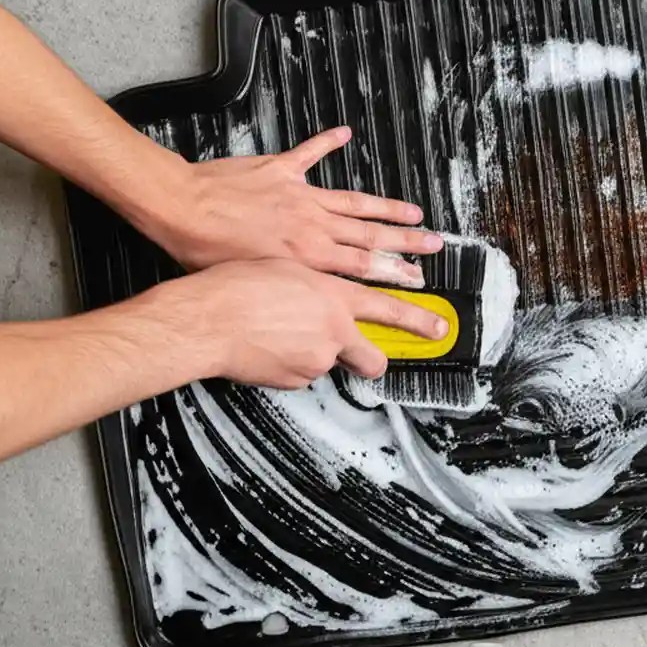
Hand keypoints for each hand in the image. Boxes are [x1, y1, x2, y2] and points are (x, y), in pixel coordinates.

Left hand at [132, 127, 443, 287]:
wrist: (181, 208)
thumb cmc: (206, 252)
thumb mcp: (256, 286)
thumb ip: (290, 291)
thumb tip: (308, 310)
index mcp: (308, 257)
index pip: (364, 267)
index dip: (395, 272)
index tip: (418, 277)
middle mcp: (312, 226)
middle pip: (371, 236)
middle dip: (407, 242)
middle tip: (434, 244)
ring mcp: (299, 195)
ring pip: (354, 201)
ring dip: (386, 207)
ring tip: (414, 211)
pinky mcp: (279, 170)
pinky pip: (309, 153)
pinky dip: (327, 141)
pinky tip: (345, 133)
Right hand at [142, 260, 448, 387]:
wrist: (207, 319)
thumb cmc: (237, 284)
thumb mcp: (287, 266)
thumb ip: (316, 283)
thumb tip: (326, 295)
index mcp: (334, 295)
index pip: (387, 308)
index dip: (418, 321)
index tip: (439, 329)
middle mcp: (332, 330)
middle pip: (370, 356)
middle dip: (374, 360)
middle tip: (373, 358)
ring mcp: (315, 359)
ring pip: (327, 362)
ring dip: (312, 354)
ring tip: (277, 335)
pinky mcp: (295, 380)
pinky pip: (299, 373)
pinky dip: (288, 364)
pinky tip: (266, 347)